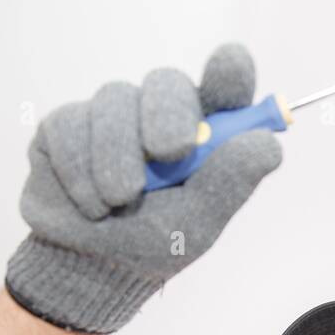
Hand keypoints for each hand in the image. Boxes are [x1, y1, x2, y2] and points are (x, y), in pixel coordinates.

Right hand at [5, 43, 282, 332]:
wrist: (89, 266)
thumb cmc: (151, 244)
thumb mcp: (197, 223)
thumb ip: (230, 182)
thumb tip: (269, 144)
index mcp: (202, 133)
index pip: (223, 86)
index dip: (229, 70)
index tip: (228, 67)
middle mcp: (159, 114)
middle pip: (166, 82)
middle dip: (167, 114)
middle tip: (169, 152)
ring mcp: (111, 115)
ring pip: (115, 101)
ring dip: (116, 160)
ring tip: (119, 203)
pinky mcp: (66, 124)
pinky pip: (71, 125)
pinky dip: (80, 171)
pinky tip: (90, 204)